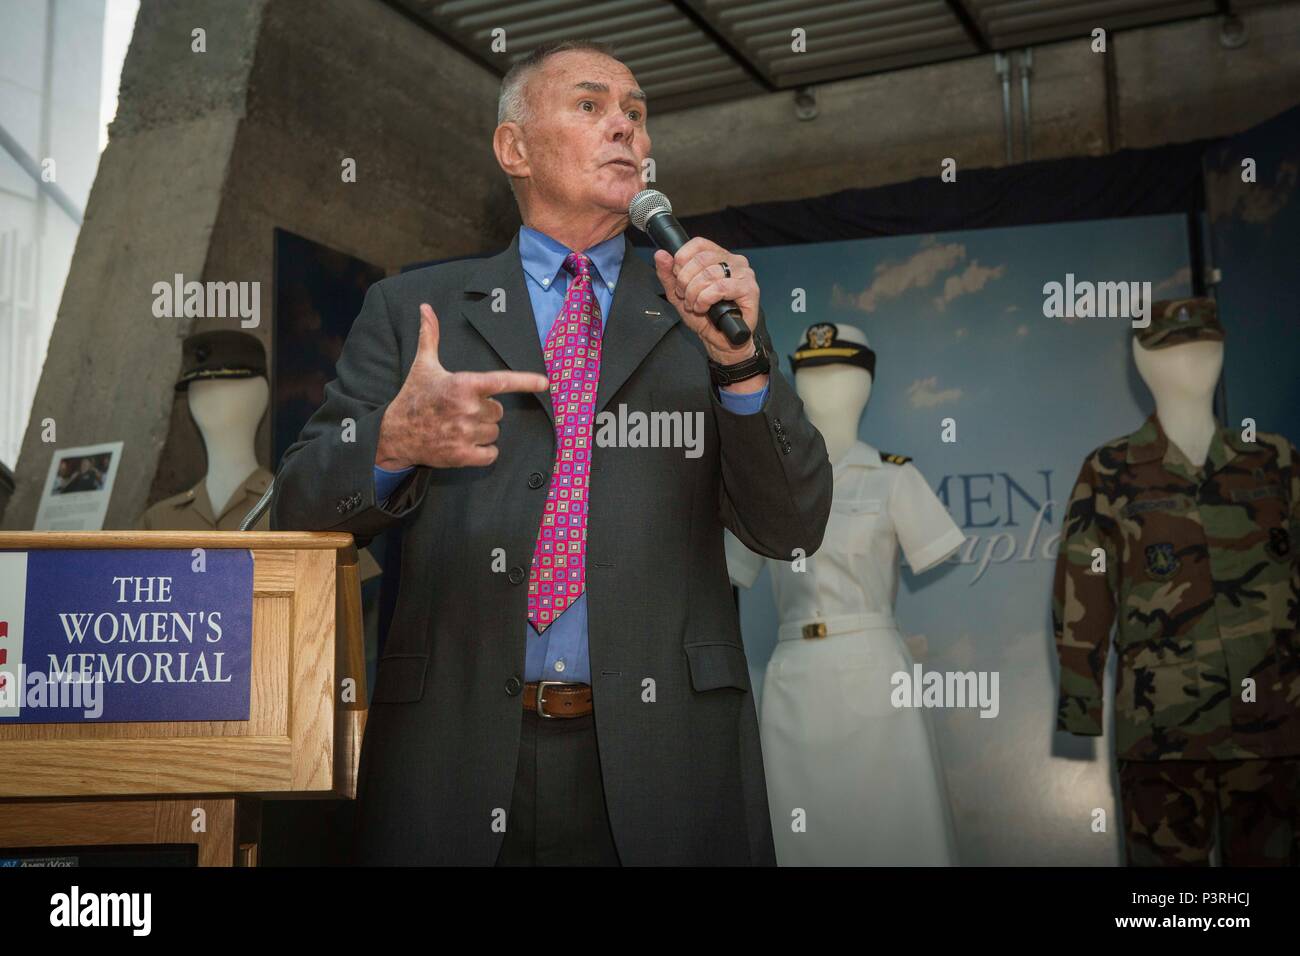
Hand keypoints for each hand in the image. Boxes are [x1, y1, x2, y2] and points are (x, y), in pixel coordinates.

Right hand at [376, 304, 548, 468]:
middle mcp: (467, 408)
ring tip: (459, 426)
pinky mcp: (462, 455)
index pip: (501, 382)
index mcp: (463, 384)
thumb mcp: (423, 365)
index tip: (545, 382)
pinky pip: (491, 454)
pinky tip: (466, 445)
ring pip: (495, 432)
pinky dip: (484, 452)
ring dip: (483, 431)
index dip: (525, 381)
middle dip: (485, 411)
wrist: (395, 434)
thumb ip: (430, 336)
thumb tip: (426, 308)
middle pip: (498, 411)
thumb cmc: (413, 397)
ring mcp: (465, 433)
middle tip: (461, 410)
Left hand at [653, 239, 760, 365]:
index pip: (698, 244)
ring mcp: (744, 274)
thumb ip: (668, 274)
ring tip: (694, 305)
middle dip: (685, 281)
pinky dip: (705, 299)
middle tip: (685, 296)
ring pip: (709, 274)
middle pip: (701, 259)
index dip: (682, 260)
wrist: (720, 340)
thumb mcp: (679, 294)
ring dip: (694, 293)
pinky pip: (720, 288)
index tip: (678, 278)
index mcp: (719, 256)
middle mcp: (734, 261)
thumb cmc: (705, 317)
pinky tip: (704, 308)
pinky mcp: (750, 289)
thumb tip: (660, 255)